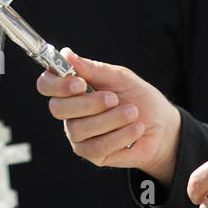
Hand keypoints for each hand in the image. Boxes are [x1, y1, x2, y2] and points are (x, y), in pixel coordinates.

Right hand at [36, 48, 180, 183]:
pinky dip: (119, 136)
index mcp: (72, 88)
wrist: (161, 126)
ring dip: (110, 119)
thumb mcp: (119, 77)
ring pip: (79, 128)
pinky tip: (136, 128)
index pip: (47, 85)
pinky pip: (96, 147)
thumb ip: (92, 68)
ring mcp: (78, 134)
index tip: (80, 83)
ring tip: (132, 112)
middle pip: (57, 108)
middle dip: (88, 103)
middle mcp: (70, 112)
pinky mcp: (92, 154)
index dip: (57, 84)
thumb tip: (66, 54)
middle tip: (114, 98)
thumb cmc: (138, 97)